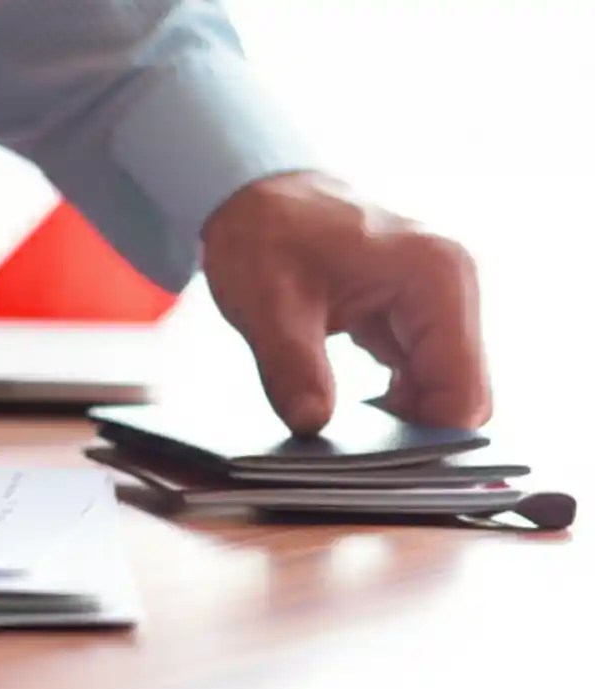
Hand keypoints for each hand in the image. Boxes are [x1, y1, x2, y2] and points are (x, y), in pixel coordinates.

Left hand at [201, 172, 490, 434]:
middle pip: (459, 394)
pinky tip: (346, 416)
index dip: (426, 437)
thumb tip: (311, 425)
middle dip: (414, 434)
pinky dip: (390, 404)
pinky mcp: (413, 317)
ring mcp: (436, 304)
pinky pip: (419, 377)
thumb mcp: (267, 303)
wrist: (254, 195)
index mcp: (435, 278)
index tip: (372, 465)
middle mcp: (450, 290)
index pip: (461, 389)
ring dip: (400, 422)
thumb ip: (290, 365)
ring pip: (441, 390)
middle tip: (351, 458)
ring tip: (343, 439)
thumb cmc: (264, 233)